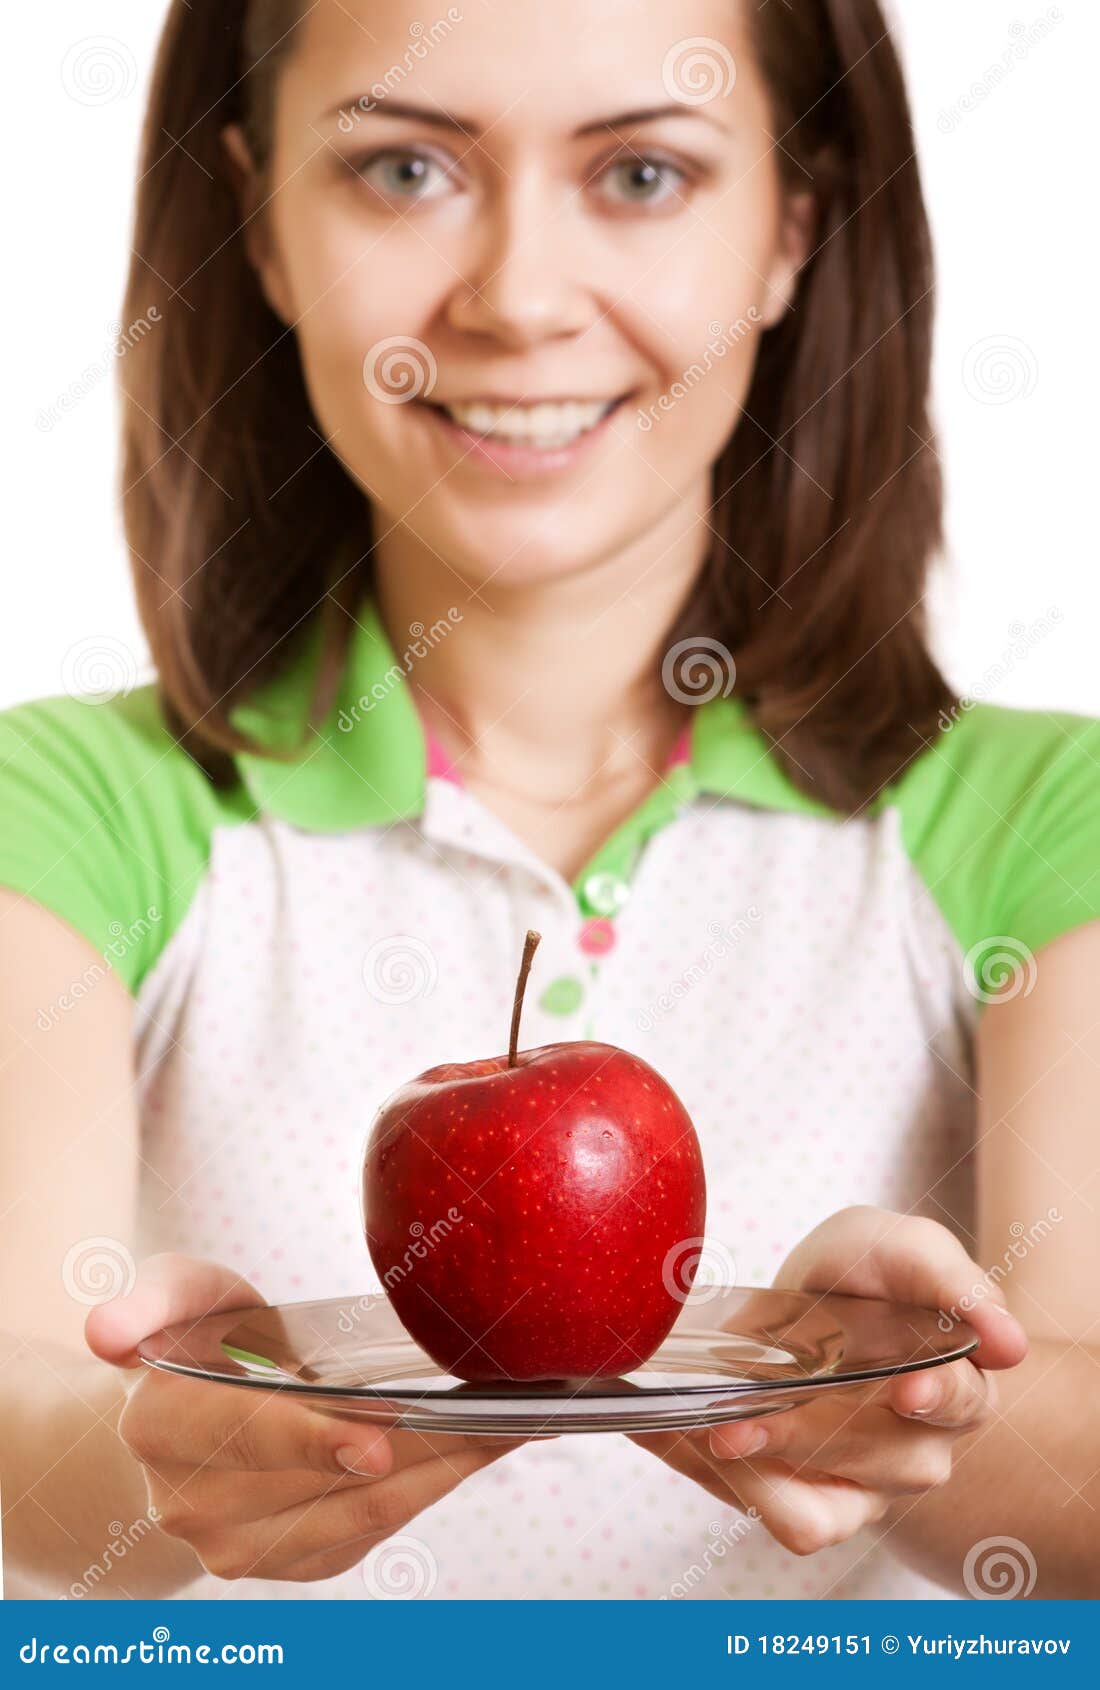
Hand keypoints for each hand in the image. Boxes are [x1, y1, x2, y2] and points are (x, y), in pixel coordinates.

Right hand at [86, 1254, 523, 1583]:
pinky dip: (431, 1492)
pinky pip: (371, 1534)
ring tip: (513, 1422)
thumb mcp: (173, 1298)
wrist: (170, 1433)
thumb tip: (104, 1333)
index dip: (312, 1440)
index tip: (378, 1437)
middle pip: (326, 1480)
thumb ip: (146, 1304)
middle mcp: (194, 1506)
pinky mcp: (289, 1566)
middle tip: (500, 1406)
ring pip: (362, 1514)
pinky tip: (479, 1449)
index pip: (247, 1436)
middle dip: (421, 1445)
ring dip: (445, 1471)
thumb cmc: (192, 1346)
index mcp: (162, 1428)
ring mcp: (239, 1548)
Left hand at [631, 1206, 1028, 1555]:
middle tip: (737, 1417)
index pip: (956, 1398)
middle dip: (803, 1433)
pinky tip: (686, 1438)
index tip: (907, 1389)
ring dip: (754, 1465)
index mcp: (955, 1379)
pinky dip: (733, 1484)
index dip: (935, 1394)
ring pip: (824, 1502)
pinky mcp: (818, 1505)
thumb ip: (949, 1278)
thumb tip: (1008, 1341)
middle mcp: (919, 1444)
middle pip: (878, 1455)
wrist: (819, 1301)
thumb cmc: (866, 1276)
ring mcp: (866, 1482)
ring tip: (704, 1426)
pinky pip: (789, 1521)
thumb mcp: (900, 1247)